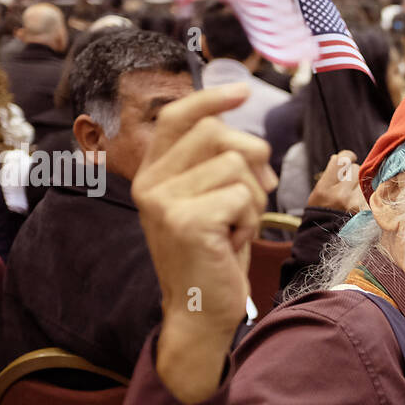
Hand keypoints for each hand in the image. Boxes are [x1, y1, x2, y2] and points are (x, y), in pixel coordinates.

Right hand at [131, 83, 276, 403]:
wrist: (199, 313)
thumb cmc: (212, 257)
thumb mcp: (208, 203)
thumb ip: (214, 166)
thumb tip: (247, 136)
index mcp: (153, 174)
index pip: (176, 117)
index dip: (210, 99)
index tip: (241, 91)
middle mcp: (151, 183)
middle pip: (219, 135)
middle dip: (251, 163)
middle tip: (249, 201)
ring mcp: (165, 201)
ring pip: (237, 165)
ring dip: (253, 199)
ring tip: (235, 228)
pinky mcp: (186, 220)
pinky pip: (243, 196)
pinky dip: (250, 220)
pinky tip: (232, 243)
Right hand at [306, 149, 366, 212]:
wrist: (326, 239)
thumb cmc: (322, 212)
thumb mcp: (319, 192)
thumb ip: (330, 174)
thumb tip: (343, 157)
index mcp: (325, 188)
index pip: (342, 160)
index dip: (347, 156)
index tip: (349, 158)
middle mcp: (340, 195)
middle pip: (355, 169)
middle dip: (353, 173)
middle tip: (348, 183)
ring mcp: (355, 205)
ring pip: (365, 181)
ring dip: (361, 185)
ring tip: (353, 196)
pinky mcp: (367, 212)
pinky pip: (371, 194)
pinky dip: (367, 196)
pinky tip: (360, 202)